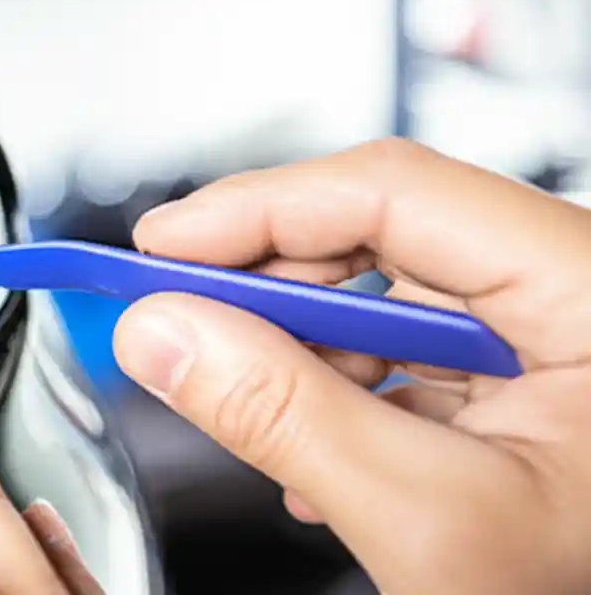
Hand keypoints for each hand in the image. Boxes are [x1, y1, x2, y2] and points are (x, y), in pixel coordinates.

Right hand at [114, 138, 590, 593]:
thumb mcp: (425, 517)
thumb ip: (283, 418)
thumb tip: (164, 335)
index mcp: (588, 288)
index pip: (395, 192)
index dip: (257, 211)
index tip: (160, 248)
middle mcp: (574, 283)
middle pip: (383, 228)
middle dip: (266, 282)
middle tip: (174, 317)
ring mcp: (553, 325)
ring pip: (386, 285)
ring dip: (299, 345)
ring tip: (254, 409)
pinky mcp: (527, 368)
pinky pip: (408, 337)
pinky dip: (340, 380)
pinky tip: (314, 442)